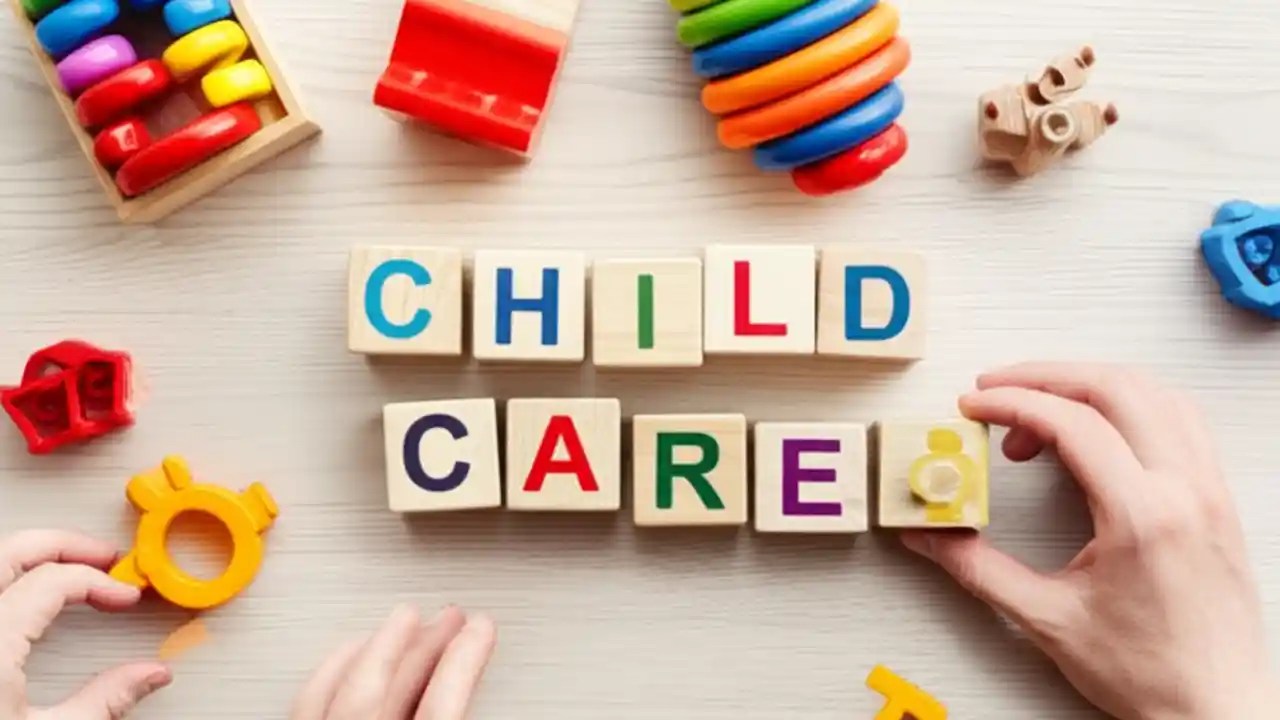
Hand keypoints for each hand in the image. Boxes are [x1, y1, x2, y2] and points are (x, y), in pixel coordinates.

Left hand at [0, 530, 171, 718]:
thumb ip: (105, 700)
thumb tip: (148, 675)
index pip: (52, 580)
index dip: (98, 581)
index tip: (123, 597)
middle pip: (9, 551)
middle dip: (63, 545)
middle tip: (100, 558)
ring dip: (24, 559)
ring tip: (59, 569)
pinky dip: (0, 586)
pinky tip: (14, 600)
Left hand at [292, 605, 495, 719]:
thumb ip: (456, 713)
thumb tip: (475, 692)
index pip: (439, 705)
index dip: (464, 660)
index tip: (480, 629)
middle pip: (388, 684)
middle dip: (424, 643)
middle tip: (451, 617)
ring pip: (339, 686)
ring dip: (376, 646)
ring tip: (404, 620)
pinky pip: (306, 702)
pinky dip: (332, 670)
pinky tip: (349, 655)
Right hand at [901, 362, 1275, 719]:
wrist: (1216, 709)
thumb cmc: (1150, 674)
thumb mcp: (1047, 619)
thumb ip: (977, 569)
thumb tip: (931, 538)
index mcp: (1143, 516)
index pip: (1074, 423)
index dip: (1013, 402)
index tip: (975, 405)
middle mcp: (1186, 491)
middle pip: (1115, 389)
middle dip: (1045, 377)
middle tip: (996, 390)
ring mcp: (1209, 491)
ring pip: (1154, 392)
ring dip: (1089, 386)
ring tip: (1039, 410)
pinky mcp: (1218, 499)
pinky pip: (1180, 419)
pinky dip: (1130, 406)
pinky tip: (1097, 429)